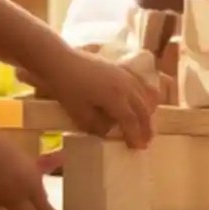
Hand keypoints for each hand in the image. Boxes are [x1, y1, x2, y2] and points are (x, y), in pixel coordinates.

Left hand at [39, 49, 155, 148]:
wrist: (60, 61)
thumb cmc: (67, 87)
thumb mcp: (78, 113)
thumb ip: (96, 125)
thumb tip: (108, 131)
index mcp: (116, 99)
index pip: (131, 121)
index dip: (135, 136)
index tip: (137, 148)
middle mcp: (127, 87)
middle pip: (143, 110)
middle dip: (146, 127)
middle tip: (146, 141)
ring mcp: (126, 76)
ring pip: (145, 97)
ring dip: (147, 113)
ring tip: (146, 126)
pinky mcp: (122, 69)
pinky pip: (140, 85)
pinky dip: (145, 96)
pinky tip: (142, 102)